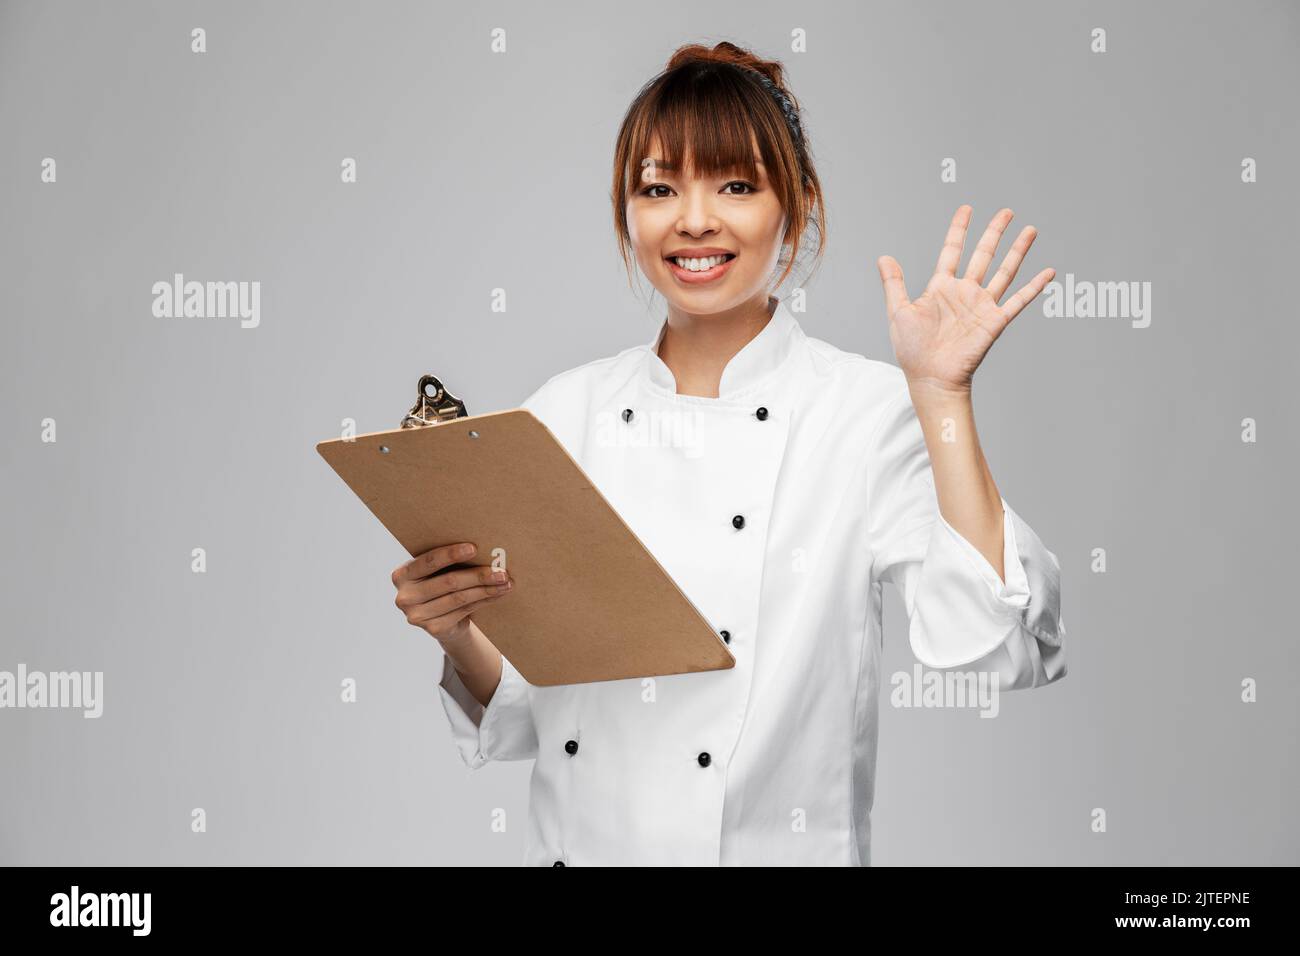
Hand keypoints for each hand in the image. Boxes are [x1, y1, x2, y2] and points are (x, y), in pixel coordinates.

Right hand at [391, 542, 513, 643]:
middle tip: (501, 571)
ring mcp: (417, 616)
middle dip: (477, 575)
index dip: (451, 554)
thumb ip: (447, 561)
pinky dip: (484, 600)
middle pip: (448, 582)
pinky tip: (498, 593)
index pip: (428, 562)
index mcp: (402, 575)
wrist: (441, 618)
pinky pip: (465, 610)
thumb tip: (483, 547)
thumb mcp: (436, 572)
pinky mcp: (434, 628)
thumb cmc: (440, 583)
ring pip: (459, 598)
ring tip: (506, 582)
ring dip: (486, 589)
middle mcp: (405, 597)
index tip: (474, 548)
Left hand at [876, 205, 1054, 395]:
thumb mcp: (899, 312)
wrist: (931, 378)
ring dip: (1017, 251)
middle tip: (1006, 211)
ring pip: (1004, 271)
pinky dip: (1034, 287)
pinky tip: (1048, 272)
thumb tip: (883, 257)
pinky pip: (1018, 301)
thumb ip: (894, 283)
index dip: (960, 229)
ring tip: (1030, 230)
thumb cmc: (912, 351)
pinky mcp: (995, 321)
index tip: (967, 209)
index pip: (952, 250)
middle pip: (983, 254)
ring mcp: (981, 306)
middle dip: (994, 232)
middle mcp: (964, 293)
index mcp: (941, 288)